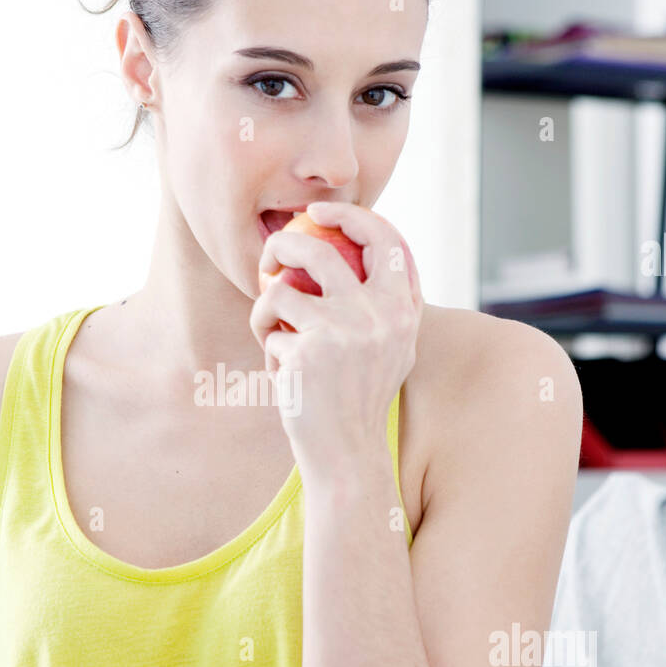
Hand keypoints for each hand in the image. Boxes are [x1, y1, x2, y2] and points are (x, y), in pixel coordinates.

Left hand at [249, 200, 421, 474]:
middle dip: (282, 244)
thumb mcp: (393, 349)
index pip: (384, 240)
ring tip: (269, 333)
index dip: (349, 214)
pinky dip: (270, 352)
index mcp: (401, 310)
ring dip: (264, 310)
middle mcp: (376, 315)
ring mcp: (340, 332)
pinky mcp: (305, 353)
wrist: (348, 453)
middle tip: (269, 257)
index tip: (318, 213)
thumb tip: (359, 248)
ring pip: (280, 291)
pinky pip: (271, 334)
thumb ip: (386, 305)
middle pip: (317, 250)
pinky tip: (285, 378)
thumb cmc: (361, 399)